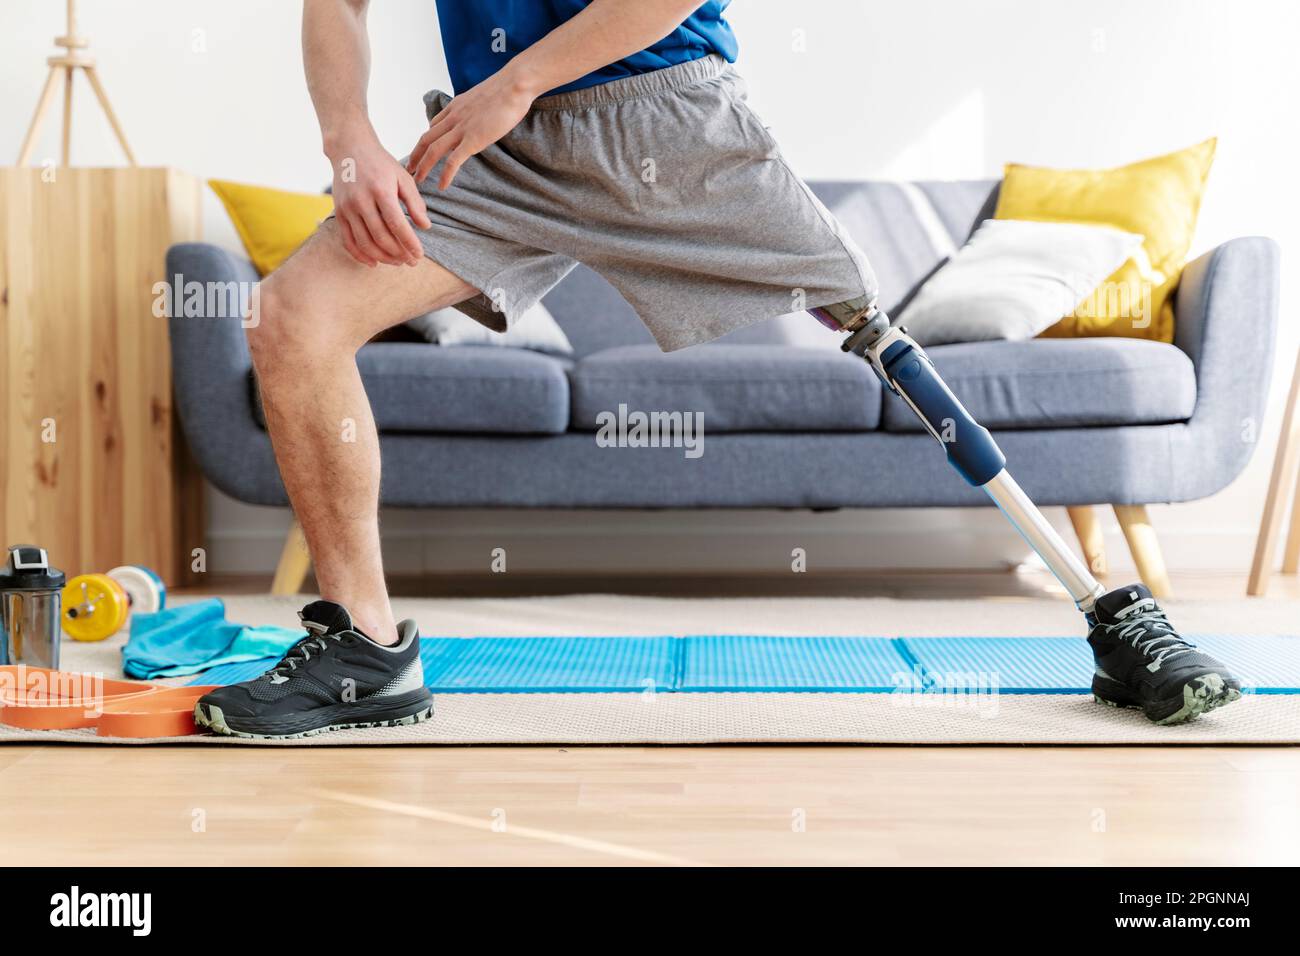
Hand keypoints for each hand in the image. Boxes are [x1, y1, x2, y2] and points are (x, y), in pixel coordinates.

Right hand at [328, 133, 431, 267]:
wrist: (350, 149)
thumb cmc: (381, 164)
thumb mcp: (403, 177)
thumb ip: (415, 202)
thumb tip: (425, 227)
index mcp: (381, 191)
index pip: (397, 224)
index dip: (409, 243)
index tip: (419, 255)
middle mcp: (361, 200)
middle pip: (381, 237)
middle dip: (398, 253)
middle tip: (412, 261)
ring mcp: (347, 208)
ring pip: (365, 242)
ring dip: (383, 257)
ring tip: (397, 262)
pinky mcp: (338, 213)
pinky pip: (347, 240)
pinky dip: (360, 255)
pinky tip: (374, 263)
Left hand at [406, 67, 538, 189]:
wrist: (514, 85)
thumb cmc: (508, 89)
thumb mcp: (485, 96)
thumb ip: (478, 108)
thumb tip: (483, 114)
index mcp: (456, 106)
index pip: (434, 124)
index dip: (426, 139)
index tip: (423, 151)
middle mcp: (453, 118)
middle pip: (426, 138)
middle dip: (415, 155)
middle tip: (409, 168)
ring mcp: (462, 129)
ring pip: (433, 150)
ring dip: (423, 166)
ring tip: (417, 180)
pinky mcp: (473, 140)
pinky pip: (453, 161)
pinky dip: (445, 175)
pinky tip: (441, 186)